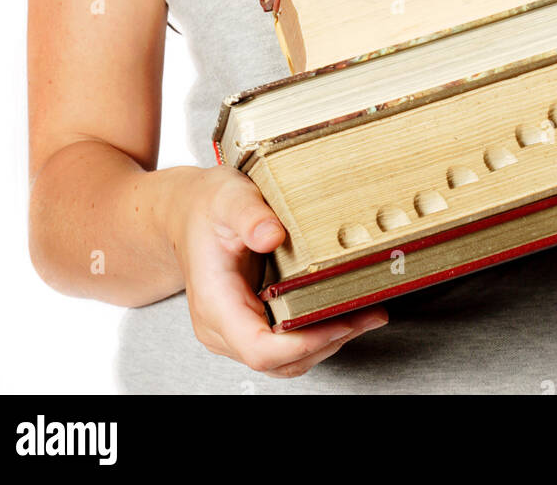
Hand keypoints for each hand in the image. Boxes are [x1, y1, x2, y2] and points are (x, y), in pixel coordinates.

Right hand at [166, 164, 387, 377]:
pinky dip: (316, 332)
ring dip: (327, 341)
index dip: (304, 344)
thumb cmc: (206, 207)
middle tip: (369, 314)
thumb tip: (273, 235)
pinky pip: (284, 344)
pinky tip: (342, 310)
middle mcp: (221, 327)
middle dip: (328, 342)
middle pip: (280, 360)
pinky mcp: (248, 324)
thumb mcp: (228, 197)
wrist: (186, 212)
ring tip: (365, 313)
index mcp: (215, 302)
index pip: (259, 349)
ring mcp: (234, 330)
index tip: (341, 322)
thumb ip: (250, 215)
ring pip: (285, 359)